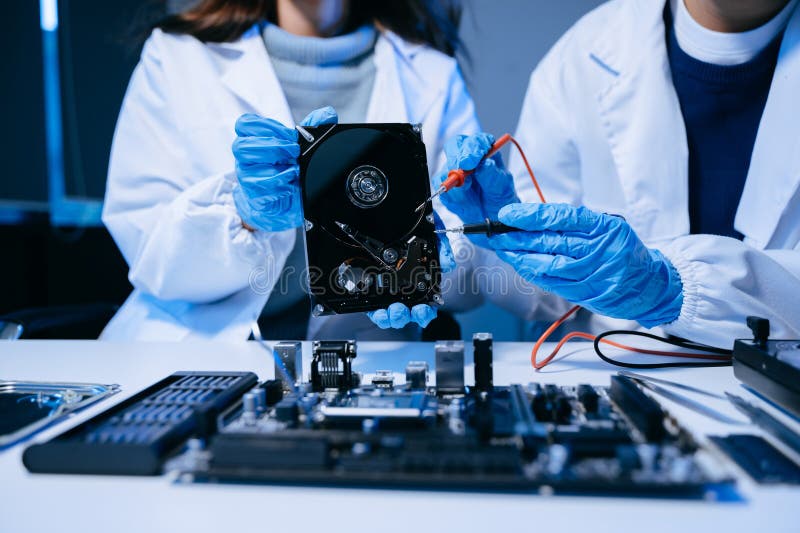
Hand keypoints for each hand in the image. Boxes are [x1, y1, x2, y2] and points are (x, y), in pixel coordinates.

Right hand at [232, 106, 337, 231]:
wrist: (286, 201)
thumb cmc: (288, 169)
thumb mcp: (301, 147)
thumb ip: (312, 128)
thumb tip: (327, 114)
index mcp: (253, 139)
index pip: (244, 124)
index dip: (266, 126)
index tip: (289, 134)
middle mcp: (246, 158)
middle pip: (242, 146)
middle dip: (273, 147)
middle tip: (294, 151)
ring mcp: (246, 177)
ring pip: (247, 169)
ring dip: (275, 167)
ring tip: (295, 169)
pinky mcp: (253, 196)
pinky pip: (260, 189)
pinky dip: (279, 185)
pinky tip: (291, 184)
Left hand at [365, 211, 449, 329]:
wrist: (401, 218)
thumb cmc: (420, 230)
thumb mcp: (433, 234)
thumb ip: (443, 248)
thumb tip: (448, 263)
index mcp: (421, 284)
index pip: (426, 306)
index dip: (425, 313)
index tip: (424, 310)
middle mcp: (405, 292)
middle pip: (407, 313)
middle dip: (406, 315)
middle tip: (405, 309)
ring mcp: (388, 292)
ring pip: (390, 314)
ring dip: (392, 316)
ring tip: (392, 310)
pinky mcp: (372, 290)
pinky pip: (373, 308)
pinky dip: (376, 312)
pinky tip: (378, 309)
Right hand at [436, 133, 518, 246]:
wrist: (491, 219)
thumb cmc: (499, 199)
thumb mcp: (503, 189)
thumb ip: (494, 176)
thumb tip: (484, 165)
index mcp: (485, 152)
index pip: (476, 141)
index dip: (472, 147)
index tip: (472, 160)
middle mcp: (468, 157)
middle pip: (454, 146)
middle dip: (457, 158)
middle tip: (462, 171)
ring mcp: (454, 171)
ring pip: (446, 168)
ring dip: (455, 182)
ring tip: (469, 196)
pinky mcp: (445, 185)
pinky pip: (439, 186)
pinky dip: (450, 195)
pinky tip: (462, 202)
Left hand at [490, 203, 682, 327]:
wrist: (648, 285)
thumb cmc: (622, 249)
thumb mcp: (607, 226)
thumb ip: (575, 223)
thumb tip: (534, 218)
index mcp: (605, 228)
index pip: (562, 218)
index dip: (531, 216)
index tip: (509, 214)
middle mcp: (599, 251)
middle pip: (550, 242)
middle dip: (518, 237)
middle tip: (497, 231)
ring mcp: (592, 274)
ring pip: (548, 265)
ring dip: (520, 257)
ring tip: (503, 248)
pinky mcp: (585, 293)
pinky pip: (552, 282)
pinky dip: (532, 272)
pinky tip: (519, 264)